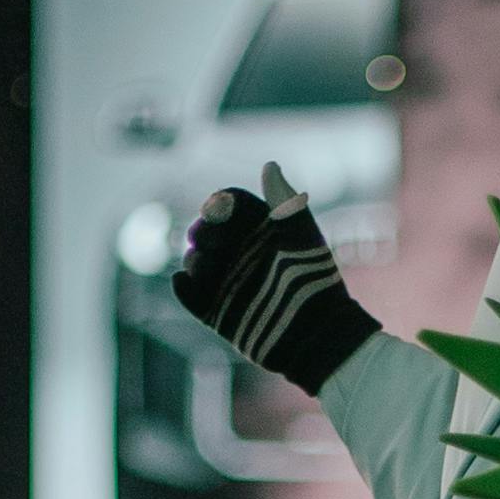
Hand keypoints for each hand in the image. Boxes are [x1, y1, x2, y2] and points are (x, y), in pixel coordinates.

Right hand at [175, 164, 374, 398]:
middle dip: (202, 231)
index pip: (230, 208)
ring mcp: (230, 284)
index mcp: (262, 233)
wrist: (316, 333)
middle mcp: (244, 256)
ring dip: (193, 258)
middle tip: (202, 236)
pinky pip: (191, 297)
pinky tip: (183, 280)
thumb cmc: (312, 279)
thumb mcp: (300, 234)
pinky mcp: (220, 313)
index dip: (220, 205)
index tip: (217, 209)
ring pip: (197, 263)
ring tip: (202, 265)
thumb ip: (283, 200)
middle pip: (208, 234)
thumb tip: (270, 165)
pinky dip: (183, 288)